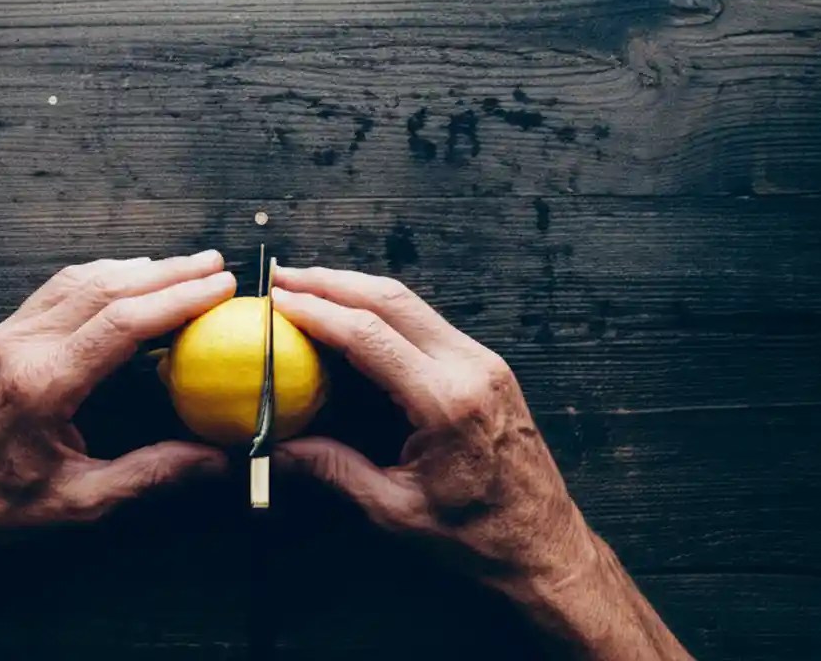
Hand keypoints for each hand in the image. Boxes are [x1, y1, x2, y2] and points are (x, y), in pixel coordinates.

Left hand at [0, 251, 235, 558]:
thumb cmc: (3, 506)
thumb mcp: (82, 501)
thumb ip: (152, 474)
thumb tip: (216, 460)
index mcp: (42, 386)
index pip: (120, 323)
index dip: (176, 299)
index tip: (218, 288)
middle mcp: (21, 348)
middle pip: (105, 288)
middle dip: (168, 272)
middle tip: (215, 265)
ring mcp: (6, 335)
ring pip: (80, 280)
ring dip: (138, 268)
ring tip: (186, 267)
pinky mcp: (2, 334)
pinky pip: (58, 288)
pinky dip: (104, 276)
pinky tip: (134, 277)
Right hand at [269, 266, 593, 588]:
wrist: (544, 544)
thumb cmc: (478, 536)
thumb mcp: (396, 510)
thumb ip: (334, 472)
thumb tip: (276, 449)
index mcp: (448, 402)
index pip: (370, 336)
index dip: (317, 312)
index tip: (277, 301)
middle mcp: (471, 368)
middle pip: (391, 299)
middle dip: (331, 281)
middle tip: (283, 276)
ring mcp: (483, 362)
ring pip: (411, 302)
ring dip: (355, 288)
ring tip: (307, 285)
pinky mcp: (486, 366)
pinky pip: (426, 321)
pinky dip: (381, 308)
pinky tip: (351, 312)